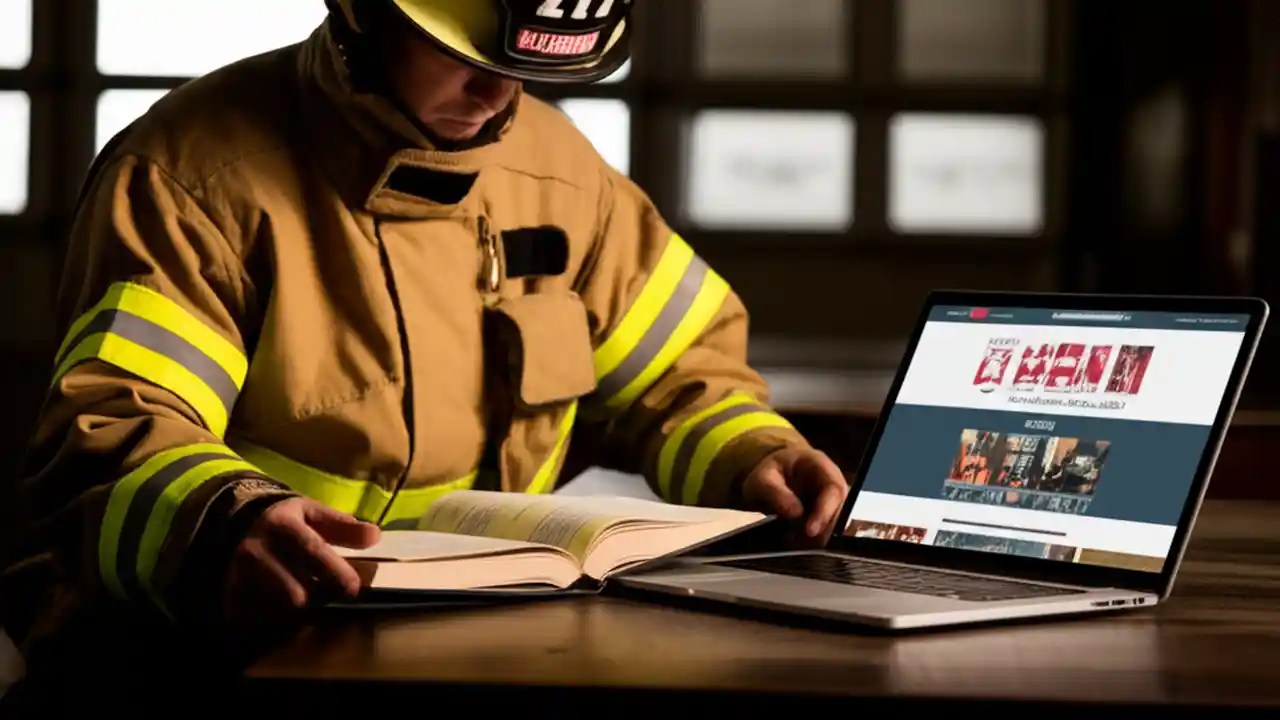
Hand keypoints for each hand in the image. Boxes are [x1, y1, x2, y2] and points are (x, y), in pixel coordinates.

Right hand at [222, 497, 379, 626]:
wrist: (235, 524)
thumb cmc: (285, 522)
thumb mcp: (313, 514)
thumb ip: (343, 527)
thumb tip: (376, 536)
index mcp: (282, 526)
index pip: (312, 551)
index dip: (335, 571)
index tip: (353, 588)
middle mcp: (256, 551)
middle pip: (293, 592)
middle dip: (315, 599)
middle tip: (329, 597)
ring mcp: (238, 576)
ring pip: (276, 610)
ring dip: (296, 613)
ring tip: (303, 600)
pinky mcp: (229, 596)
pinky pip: (258, 621)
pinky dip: (274, 621)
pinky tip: (282, 610)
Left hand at [740, 447, 847, 547]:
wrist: (771, 478)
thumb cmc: (769, 473)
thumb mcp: (763, 478)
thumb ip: (776, 492)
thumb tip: (796, 514)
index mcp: (820, 465)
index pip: (833, 489)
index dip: (825, 512)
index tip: (810, 531)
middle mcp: (833, 485)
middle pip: (840, 511)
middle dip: (821, 531)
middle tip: (797, 542)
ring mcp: (833, 503)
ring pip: (835, 526)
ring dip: (815, 539)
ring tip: (790, 541)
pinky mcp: (827, 519)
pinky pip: (826, 533)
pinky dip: (811, 542)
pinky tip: (794, 543)